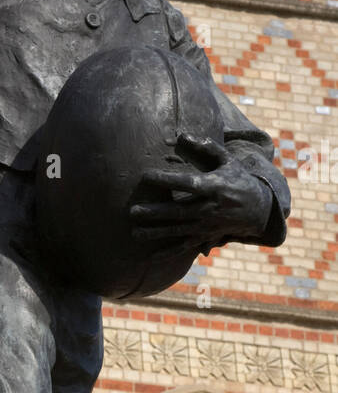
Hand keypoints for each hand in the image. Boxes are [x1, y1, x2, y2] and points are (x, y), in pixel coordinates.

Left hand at [129, 135, 270, 254]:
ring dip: (155, 233)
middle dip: (154, 212)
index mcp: (214, 187)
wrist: (259, 209)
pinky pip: (185, 247)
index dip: (166, 179)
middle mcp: (209, 208)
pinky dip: (169, 253)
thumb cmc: (239, 180)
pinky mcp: (206, 237)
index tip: (145, 176)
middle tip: (132, 211)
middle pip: (178, 211)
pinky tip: (150, 257)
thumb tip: (182, 135)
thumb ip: (206, 147)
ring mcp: (207, 225)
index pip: (186, 183)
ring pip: (178, 230)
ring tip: (134, 233)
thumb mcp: (227, 160)